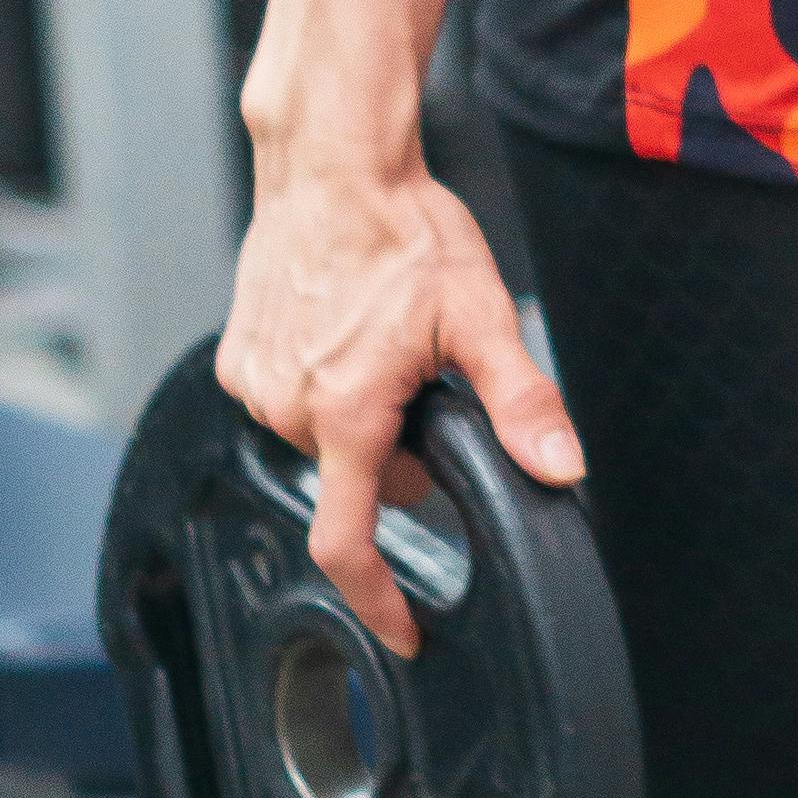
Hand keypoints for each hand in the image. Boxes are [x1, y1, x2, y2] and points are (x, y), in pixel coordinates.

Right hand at [217, 158, 581, 658]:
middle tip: (426, 383)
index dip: (377, 601)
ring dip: (359, 416)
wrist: (333, 164)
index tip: (403, 633)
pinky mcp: (236, 358)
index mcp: (347, 412)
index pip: (350, 544)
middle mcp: (288, 407)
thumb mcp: (482, 318)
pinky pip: (288, 401)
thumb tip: (560, 467)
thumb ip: (521, 403)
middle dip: (398, 453)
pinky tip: (344, 330)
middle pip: (356, 479)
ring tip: (381, 341)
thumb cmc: (404, 231)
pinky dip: (322, 386)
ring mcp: (256, 382)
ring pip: (324, 440)